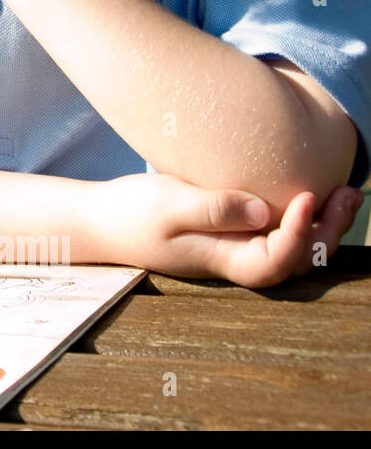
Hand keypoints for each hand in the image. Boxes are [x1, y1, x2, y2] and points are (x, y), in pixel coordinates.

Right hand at [98, 173, 362, 287]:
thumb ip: (214, 208)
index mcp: (223, 261)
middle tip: (349, 193)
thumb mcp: (168, 205)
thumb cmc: (130, 213)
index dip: (302, 233)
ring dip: (326, 223)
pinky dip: (306, 214)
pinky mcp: (233, 229)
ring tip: (346, 190)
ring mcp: (236, 246)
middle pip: (300, 260)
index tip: (307, 196)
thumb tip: (266, 212)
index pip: (278, 259)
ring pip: (297, 247)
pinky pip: (280, 229)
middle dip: (331, 230)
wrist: (102, 219)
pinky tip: (312, 187)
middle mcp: (237, 259)